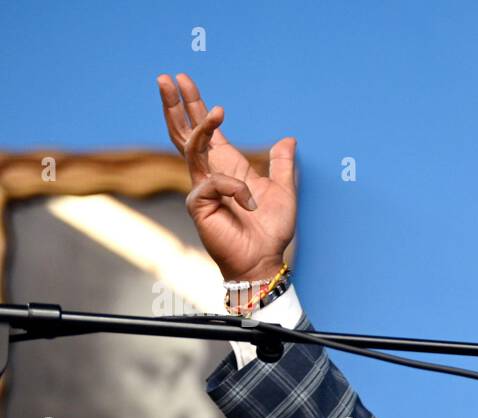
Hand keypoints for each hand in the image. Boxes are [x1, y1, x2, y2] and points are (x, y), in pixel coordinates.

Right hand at [157, 73, 296, 281]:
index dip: (194, 106)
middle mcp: (208, 174)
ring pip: (191, 148)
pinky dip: (235, 188)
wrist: (265, 259)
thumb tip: (289, 139)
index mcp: (225, 167)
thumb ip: (283, 164)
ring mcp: (199, 188)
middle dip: (175, 105)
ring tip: (217, 110)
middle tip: (167, 78)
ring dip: (200, 126)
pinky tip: (248, 202)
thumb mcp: (284, 190)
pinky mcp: (197, 205)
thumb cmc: (271, 230)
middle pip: (183, 133)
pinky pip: (213, 183)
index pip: (203, 131)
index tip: (184, 80)